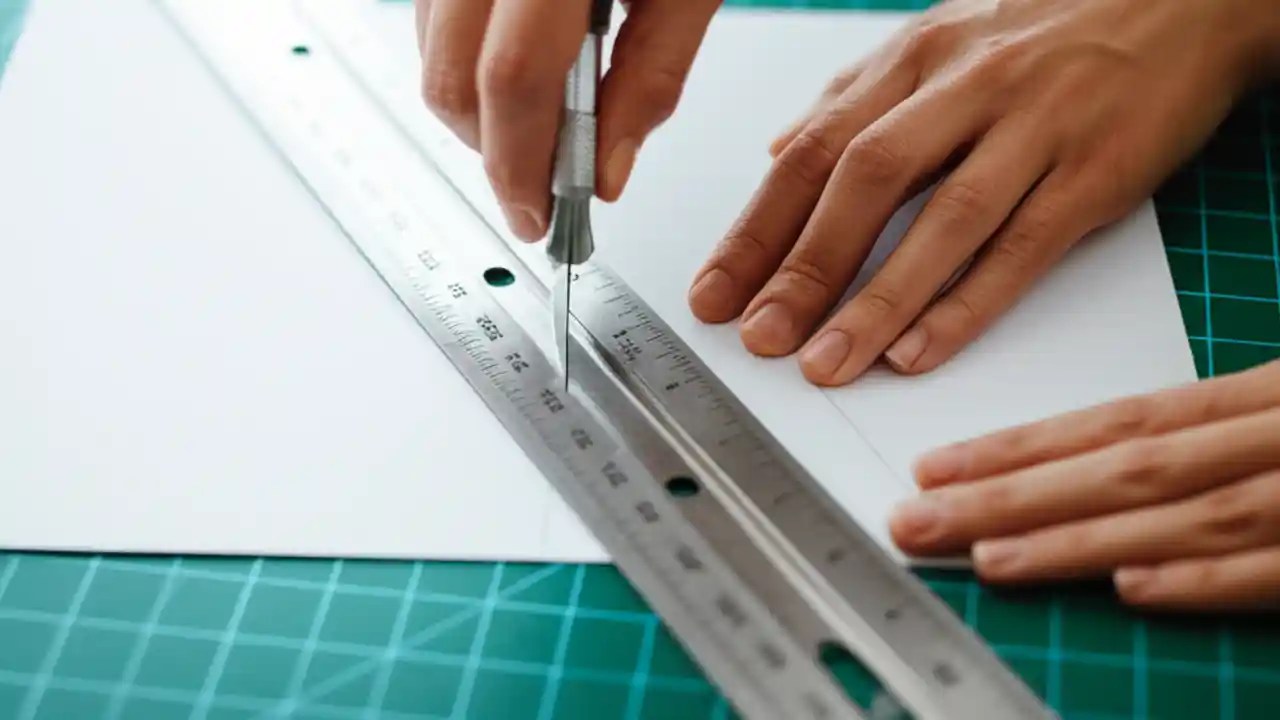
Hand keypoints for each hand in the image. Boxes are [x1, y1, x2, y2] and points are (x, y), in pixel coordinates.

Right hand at [415, 0, 720, 240]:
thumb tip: (606, 171)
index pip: (515, 78)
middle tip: (541, 191)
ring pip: (430, 55)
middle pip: (452, 78)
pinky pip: (432, 20)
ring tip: (538, 134)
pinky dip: (466, 68)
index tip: (542, 216)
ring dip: (476, 116)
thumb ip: (651, 78)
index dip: (521, 163)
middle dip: (492, 154)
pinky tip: (518, 79)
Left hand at [687, 0, 1279, 386]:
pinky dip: (969, 303)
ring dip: (877, 298)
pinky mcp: (1096, 173)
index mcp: (914, 60)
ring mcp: (1034, 130)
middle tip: (758, 337)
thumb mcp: (937, 43)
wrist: (1183, 1)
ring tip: (826, 360)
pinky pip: (1023, 245)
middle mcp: (966, 90)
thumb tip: (778, 153)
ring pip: (944, 220)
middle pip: (865, 181)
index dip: (756, 228)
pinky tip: (919, 350)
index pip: (813, 151)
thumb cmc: (1044, 33)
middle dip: (801, 266)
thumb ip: (856, 100)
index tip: (714, 293)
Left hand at [889, 360, 1279, 611]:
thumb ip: (1204, 433)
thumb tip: (1096, 460)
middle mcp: (1273, 437)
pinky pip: (1275, 567)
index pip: (1116, 421)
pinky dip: (1204, 580)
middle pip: (1125, 467)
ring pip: (1184, 515)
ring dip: (1080, 538)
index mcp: (1257, 396)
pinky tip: (1129, 588)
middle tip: (917, 519)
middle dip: (1012, 496)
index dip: (1019, 447)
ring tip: (988, 557)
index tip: (933, 468)